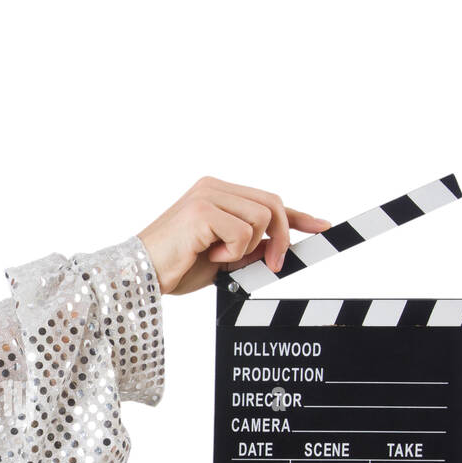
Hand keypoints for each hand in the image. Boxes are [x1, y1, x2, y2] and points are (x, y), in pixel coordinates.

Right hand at [136, 176, 331, 295]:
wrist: (140, 275)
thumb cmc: (174, 267)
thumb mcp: (223, 259)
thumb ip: (250, 249)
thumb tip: (280, 250)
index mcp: (215, 193)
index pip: (266, 200)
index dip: (297, 215)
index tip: (321, 226)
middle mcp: (212, 187)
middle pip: (272, 204)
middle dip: (281, 237)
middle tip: (274, 265)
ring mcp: (207, 195)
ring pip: (260, 220)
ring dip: (245, 249)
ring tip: (216, 256)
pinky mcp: (202, 209)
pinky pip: (242, 232)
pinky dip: (231, 252)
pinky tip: (207, 254)